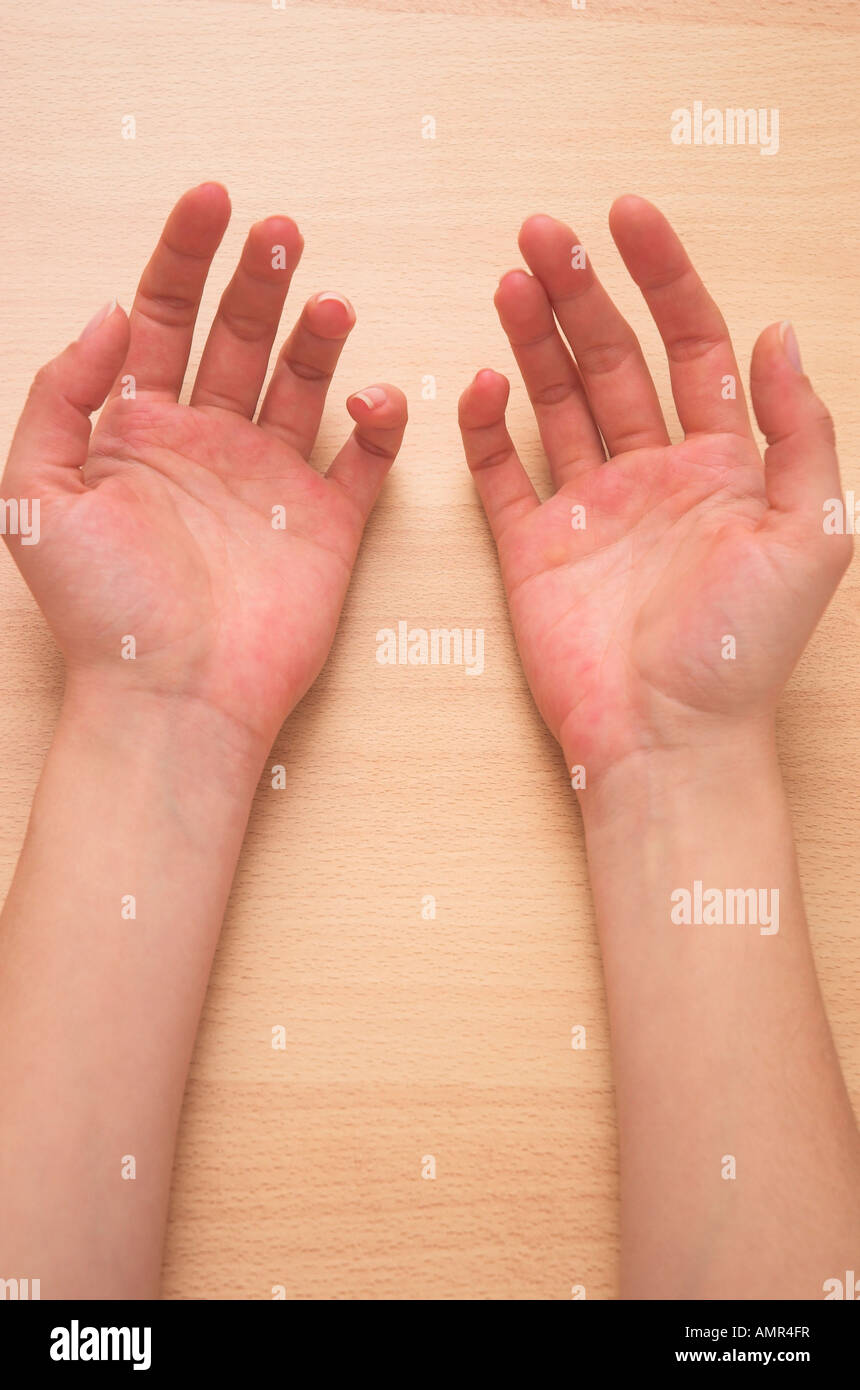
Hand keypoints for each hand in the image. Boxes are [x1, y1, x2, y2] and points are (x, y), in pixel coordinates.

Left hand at [2, 183, 406, 758]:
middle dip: (257, 279)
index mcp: (135, 432)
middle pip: (236, 337)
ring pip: (301, 384)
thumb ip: (59, 394)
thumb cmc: (102, 610)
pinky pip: (363, 460)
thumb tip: (105, 314)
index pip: (159, 320)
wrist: (173, 697)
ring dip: (315, 337)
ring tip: (327, 305)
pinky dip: (378, 424)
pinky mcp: (326, 525)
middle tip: (281, 233)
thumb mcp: (33, 493)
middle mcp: (205, 446)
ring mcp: (269, 483)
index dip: (182, 256)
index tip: (212, 200)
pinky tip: (373, 397)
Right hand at [459, 196, 848, 788]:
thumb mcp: (812, 529)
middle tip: (543, 235)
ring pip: (558, 403)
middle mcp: (655, 476)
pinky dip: (487, 431)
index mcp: (724, 465)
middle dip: (581, 293)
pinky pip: (503, 477)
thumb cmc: (744, 651)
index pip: (691, 346)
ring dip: (534, 342)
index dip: (664, 277)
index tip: (628, 218)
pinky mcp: (535, 550)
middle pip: (614, 361)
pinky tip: (481, 385)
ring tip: (510, 282)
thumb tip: (777, 333)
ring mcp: (591, 511)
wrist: (670, 740)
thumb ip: (799, 428)